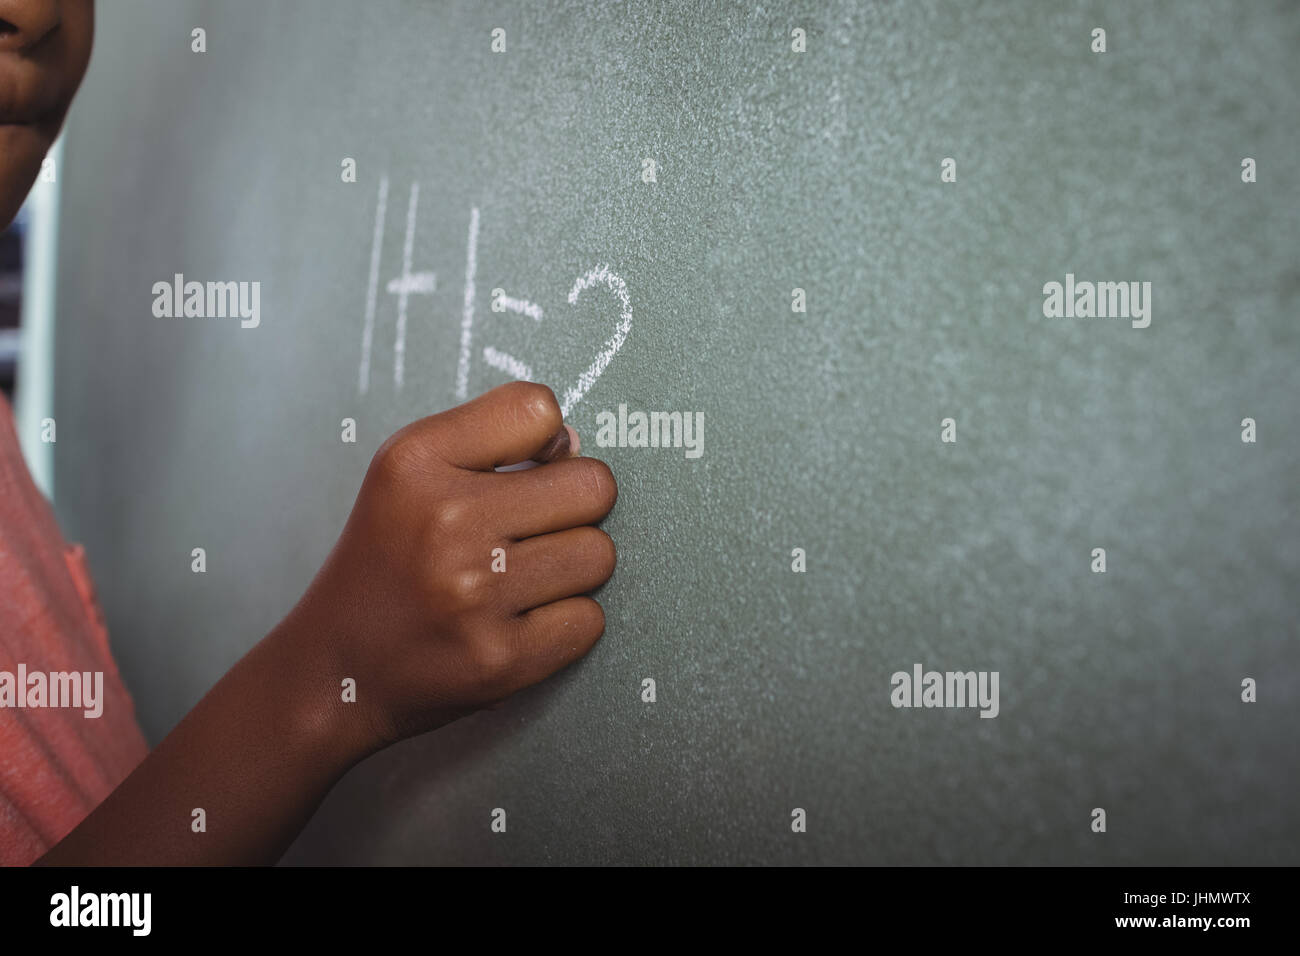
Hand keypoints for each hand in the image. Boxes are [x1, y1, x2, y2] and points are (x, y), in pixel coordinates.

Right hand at [285, 381, 617, 754]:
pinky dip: (566, 624)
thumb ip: (490, 435)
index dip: (548, 442)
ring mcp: (474, 596)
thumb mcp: (408, 471)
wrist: (339, 667)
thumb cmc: (389, 560)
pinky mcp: (500, 659)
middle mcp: (445, 523)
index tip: (526, 471)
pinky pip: (589, 620)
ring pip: (599, 555)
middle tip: (530, 533)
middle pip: (594, 486)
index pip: (539, 410)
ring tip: (520, 580)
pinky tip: (518, 622)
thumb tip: (576, 443)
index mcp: (416, 463)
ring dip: (572, 569)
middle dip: (575, 509)